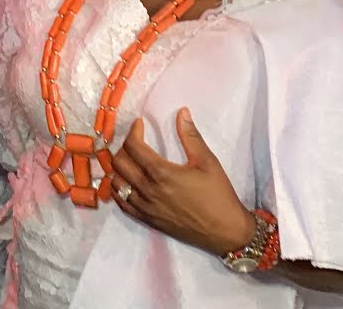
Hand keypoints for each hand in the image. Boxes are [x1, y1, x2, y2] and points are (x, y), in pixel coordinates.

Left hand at [109, 109, 255, 255]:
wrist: (226, 231)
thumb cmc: (219, 195)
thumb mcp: (208, 161)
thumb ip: (191, 136)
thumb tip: (182, 112)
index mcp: (161, 173)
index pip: (133, 146)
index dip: (133, 131)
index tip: (140, 124)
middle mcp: (147, 190)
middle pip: (119, 162)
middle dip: (124, 147)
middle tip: (136, 141)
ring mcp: (144, 207)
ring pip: (116, 183)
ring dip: (119, 168)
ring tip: (131, 160)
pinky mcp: (146, 220)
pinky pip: (121, 203)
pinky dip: (118, 190)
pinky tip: (126, 182)